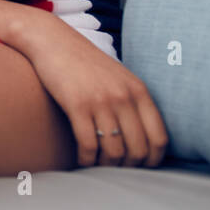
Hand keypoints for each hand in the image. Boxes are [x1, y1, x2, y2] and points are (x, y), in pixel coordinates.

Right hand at [24, 15, 167, 167]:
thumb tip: (140, 135)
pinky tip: (82, 160)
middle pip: (138, 148)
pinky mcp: (76, 104)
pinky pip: (88, 143)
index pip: (158, 138)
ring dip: (106, 166)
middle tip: (115, 169)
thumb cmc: (82, 61)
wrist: (51, 40)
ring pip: (114, 150)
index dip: (152, 159)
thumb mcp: (117, 76)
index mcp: (138, 91)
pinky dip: (87, 159)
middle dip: (128, 166)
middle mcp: (124, 96)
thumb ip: (132, 100)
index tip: (140, 166)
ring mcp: (101, 100)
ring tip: (98, 167)